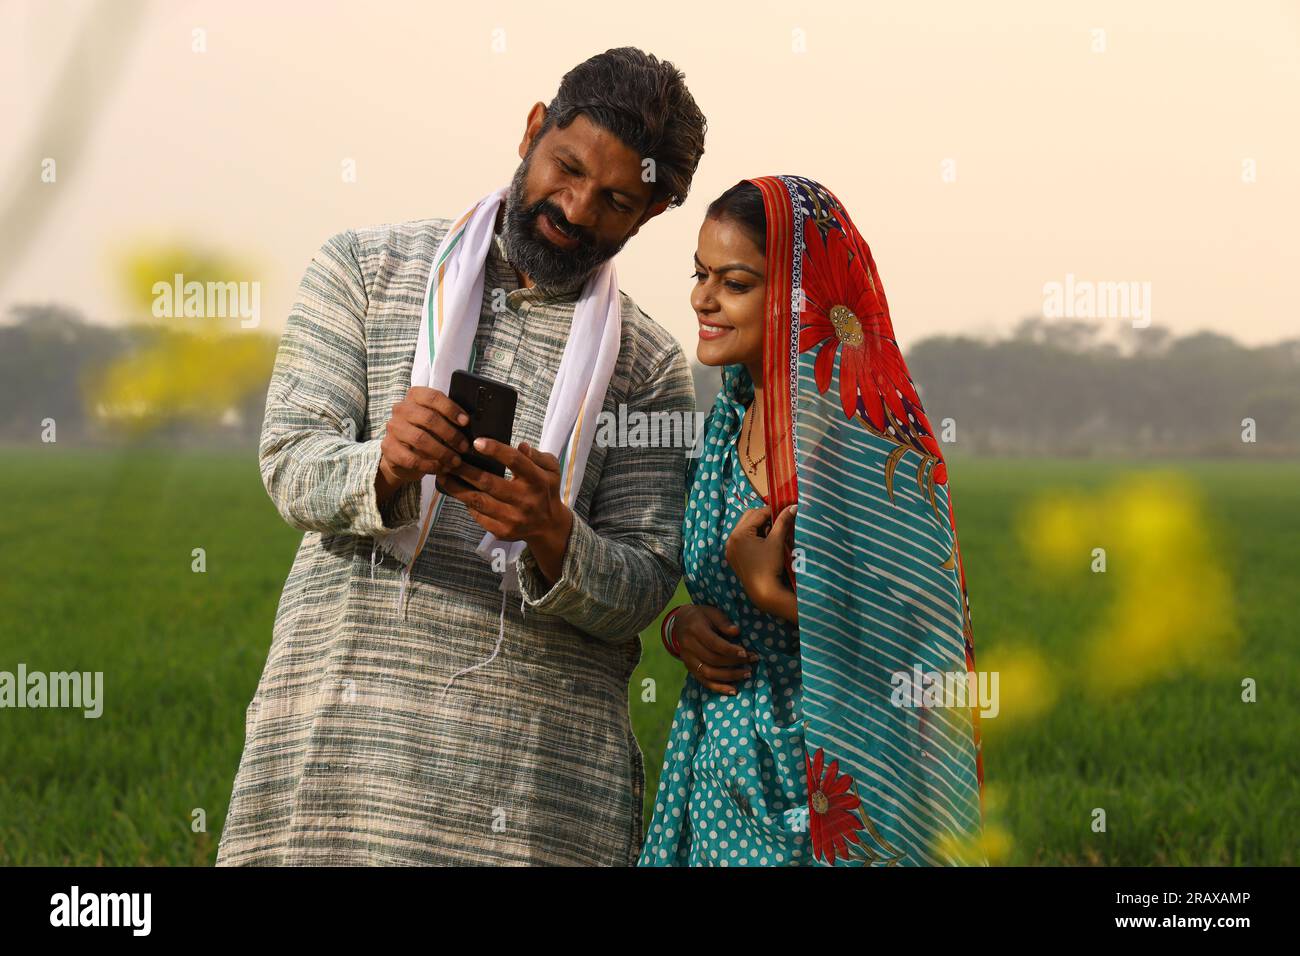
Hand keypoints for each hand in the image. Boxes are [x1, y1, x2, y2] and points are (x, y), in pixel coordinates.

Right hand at [376, 386, 470, 501]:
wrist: (401, 454)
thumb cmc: (425, 433)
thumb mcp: (436, 421)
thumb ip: (448, 418)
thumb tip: (469, 424)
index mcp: (414, 396)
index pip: (433, 396)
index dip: (451, 409)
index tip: (465, 422)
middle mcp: (401, 409)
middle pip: (428, 418)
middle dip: (451, 434)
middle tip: (464, 447)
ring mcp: (393, 428)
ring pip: (420, 439)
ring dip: (442, 452)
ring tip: (455, 461)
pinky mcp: (388, 448)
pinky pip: (411, 459)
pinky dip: (430, 465)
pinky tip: (441, 468)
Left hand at [435, 438, 572, 582]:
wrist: (548, 526)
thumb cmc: (546, 490)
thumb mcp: (551, 469)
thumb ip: (537, 456)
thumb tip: (521, 446)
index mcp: (537, 480)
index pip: (515, 462)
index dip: (496, 450)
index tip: (476, 441)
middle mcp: (525, 500)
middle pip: (489, 483)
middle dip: (465, 470)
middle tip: (449, 458)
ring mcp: (513, 518)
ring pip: (478, 501)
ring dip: (457, 487)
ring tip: (443, 475)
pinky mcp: (502, 531)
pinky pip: (478, 515)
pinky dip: (466, 503)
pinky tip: (457, 492)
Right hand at [671, 604, 758, 695]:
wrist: (681, 622)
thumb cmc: (702, 616)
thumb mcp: (713, 612)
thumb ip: (724, 622)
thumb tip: (736, 632)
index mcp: (695, 629)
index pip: (714, 644)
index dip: (730, 650)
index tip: (746, 653)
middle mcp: (689, 646)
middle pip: (713, 659)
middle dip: (734, 663)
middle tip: (752, 661)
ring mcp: (688, 659)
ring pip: (709, 673)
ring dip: (729, 676)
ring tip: (746, 674)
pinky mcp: (690, 668)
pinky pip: (704, 681)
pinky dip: (719, 687)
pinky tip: (733, 690)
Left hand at [725, 504, 797, 616]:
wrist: (763, 591)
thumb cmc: (770, 565)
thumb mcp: (776, 541)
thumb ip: (783, 522)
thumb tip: (793, 507)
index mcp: (739, 533)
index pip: (757, 513)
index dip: (772, 510)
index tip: (784, 510)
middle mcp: (730, 539)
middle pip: (748, 518)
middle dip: (763, 517)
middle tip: (778, 521)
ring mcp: (730, 548)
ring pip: (744, 528)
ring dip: (757, 526)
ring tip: (771, 532)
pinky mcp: (732, 557)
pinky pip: (741, 540)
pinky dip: (752, 537)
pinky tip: (763, 543)